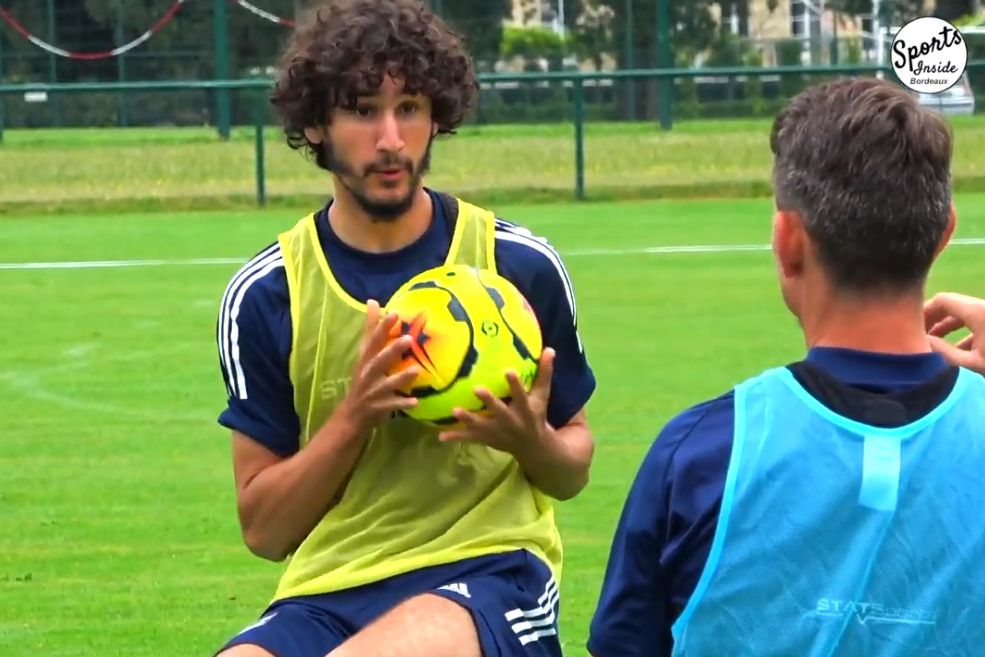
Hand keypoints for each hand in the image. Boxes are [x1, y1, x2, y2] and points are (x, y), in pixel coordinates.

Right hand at [338, 299, 419, 430]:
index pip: (373, 340)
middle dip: (392, 350)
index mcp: (366, 360)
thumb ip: (371, 330)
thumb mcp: (365, 355)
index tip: (394, 313)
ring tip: (416, 370)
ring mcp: (372, 392)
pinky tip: (416, 402)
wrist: (351, 416)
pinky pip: (392, 406)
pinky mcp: (378, 408)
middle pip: (378, 361)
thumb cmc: (363, 379)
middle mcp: (368, 374)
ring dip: (401, 377)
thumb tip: (373, 301)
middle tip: (408, 339)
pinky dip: (402, 404)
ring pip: (387, 384)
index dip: (381, 327)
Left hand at [438, 348, 555, 457]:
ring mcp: (497, 432)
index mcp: (525, 409)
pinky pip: (470, 438)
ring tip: (454, 410)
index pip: (521, 395)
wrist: (533, 447)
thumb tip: (549, 349)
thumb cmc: (536, 415)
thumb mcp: (542, 397)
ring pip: (481, 425)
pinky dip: (456, 436)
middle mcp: (511, 421)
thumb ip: (544, 374)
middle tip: (477, 389)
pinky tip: (440, 435)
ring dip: (468, 419)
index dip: (515, 385)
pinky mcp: (487, 439)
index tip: (508, 371)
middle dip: (489, 401)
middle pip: (499, 411)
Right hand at [925, 292, 984, 373]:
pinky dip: (962, 332)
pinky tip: (956, 350)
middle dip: (932, 320)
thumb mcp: (971, 363)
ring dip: (946, 327)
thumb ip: (943, 352)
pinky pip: (975, 322)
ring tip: (932, 344)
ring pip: (963, 315)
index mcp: (978, 311)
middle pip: (951, 306)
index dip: (923, 311)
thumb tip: (922, 342)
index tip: (910, 327)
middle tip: (918, 336)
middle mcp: (984, 307)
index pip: (942, 300)